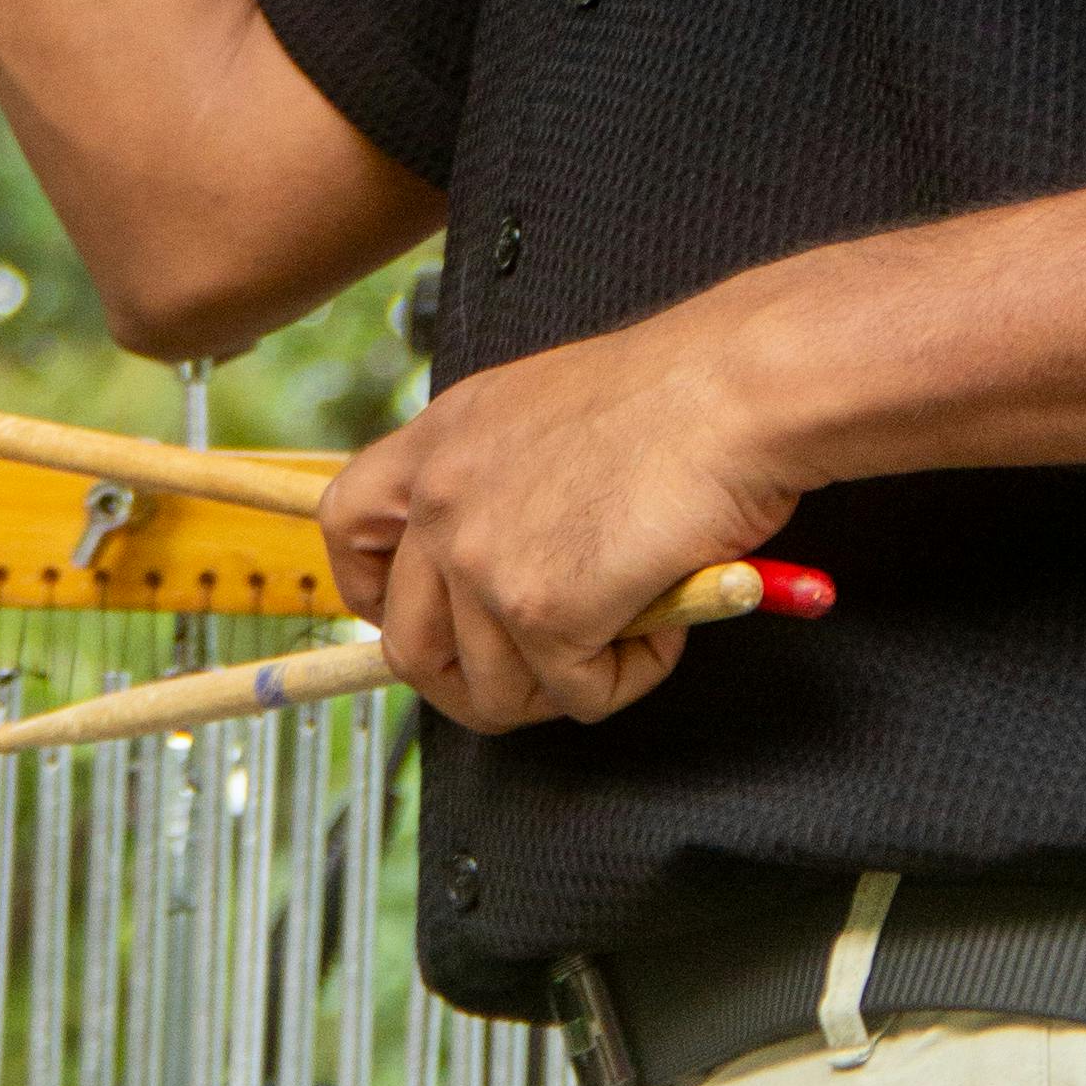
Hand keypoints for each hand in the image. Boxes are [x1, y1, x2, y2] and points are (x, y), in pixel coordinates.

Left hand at [321, 288, 810, 730]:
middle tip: (547, 667)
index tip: (428, 619)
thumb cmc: (679, 394)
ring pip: (490, 693)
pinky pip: (576, 697)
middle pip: (408, 648)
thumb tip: (498, 575)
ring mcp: (483, 559)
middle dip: (479, 681)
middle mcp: (443, 499)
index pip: (347, 531)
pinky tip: (665, 618)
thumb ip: (500, 484)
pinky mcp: (542, 612)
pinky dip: (630, 675)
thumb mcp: (545, 416)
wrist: (738, 388)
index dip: (378, 596)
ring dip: (567, 681)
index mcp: (440, 440)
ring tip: (633, 622)